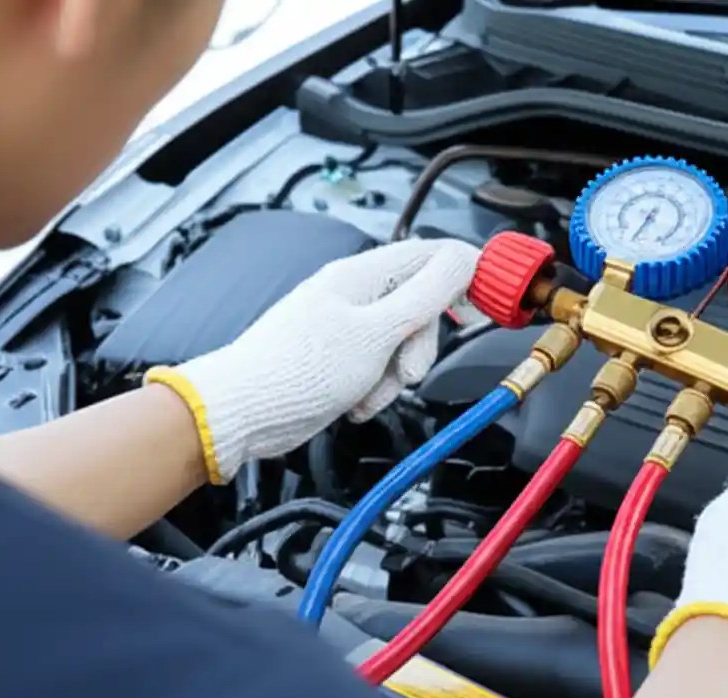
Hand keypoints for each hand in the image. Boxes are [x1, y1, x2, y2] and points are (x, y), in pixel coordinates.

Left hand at [146, 239, 479, 484]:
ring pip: (402, 346)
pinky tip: (352, 402)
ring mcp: (346, 330)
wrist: (242, 412)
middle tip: (408, 368)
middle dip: (422, 346)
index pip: (430, 256)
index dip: (465, 275)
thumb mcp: (377, 332)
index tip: (485, 303)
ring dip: (394, 376)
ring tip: (367, 391)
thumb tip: (464, 259)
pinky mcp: (339, 362)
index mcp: (362, 276)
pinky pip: (378, 371)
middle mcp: (355, 297)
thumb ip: (426, 295)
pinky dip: (374, 391)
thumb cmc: (295, 369)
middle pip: (421, 308)